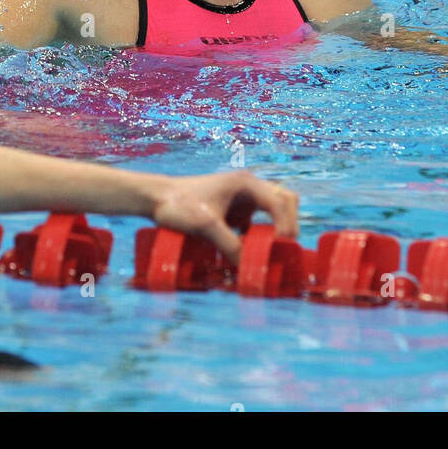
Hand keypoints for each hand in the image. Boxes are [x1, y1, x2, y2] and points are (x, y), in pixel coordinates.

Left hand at [150, 170, 298, 262]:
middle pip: (285, 200)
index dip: (286, 224)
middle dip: (290, 222)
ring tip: (275, 250)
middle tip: (285, 247)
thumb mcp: (205, 225)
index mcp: (246, 183)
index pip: (279, 201)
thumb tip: (246, 265)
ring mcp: (243, 199)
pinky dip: (262, 235)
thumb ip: (228, 244)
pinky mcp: (235, 211)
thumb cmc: (179, 205)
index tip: (282, 245)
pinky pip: (258, 222)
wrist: (157, 199)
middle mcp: (249, 188)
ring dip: (279, 227)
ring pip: (274, 209)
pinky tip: (253, 250)